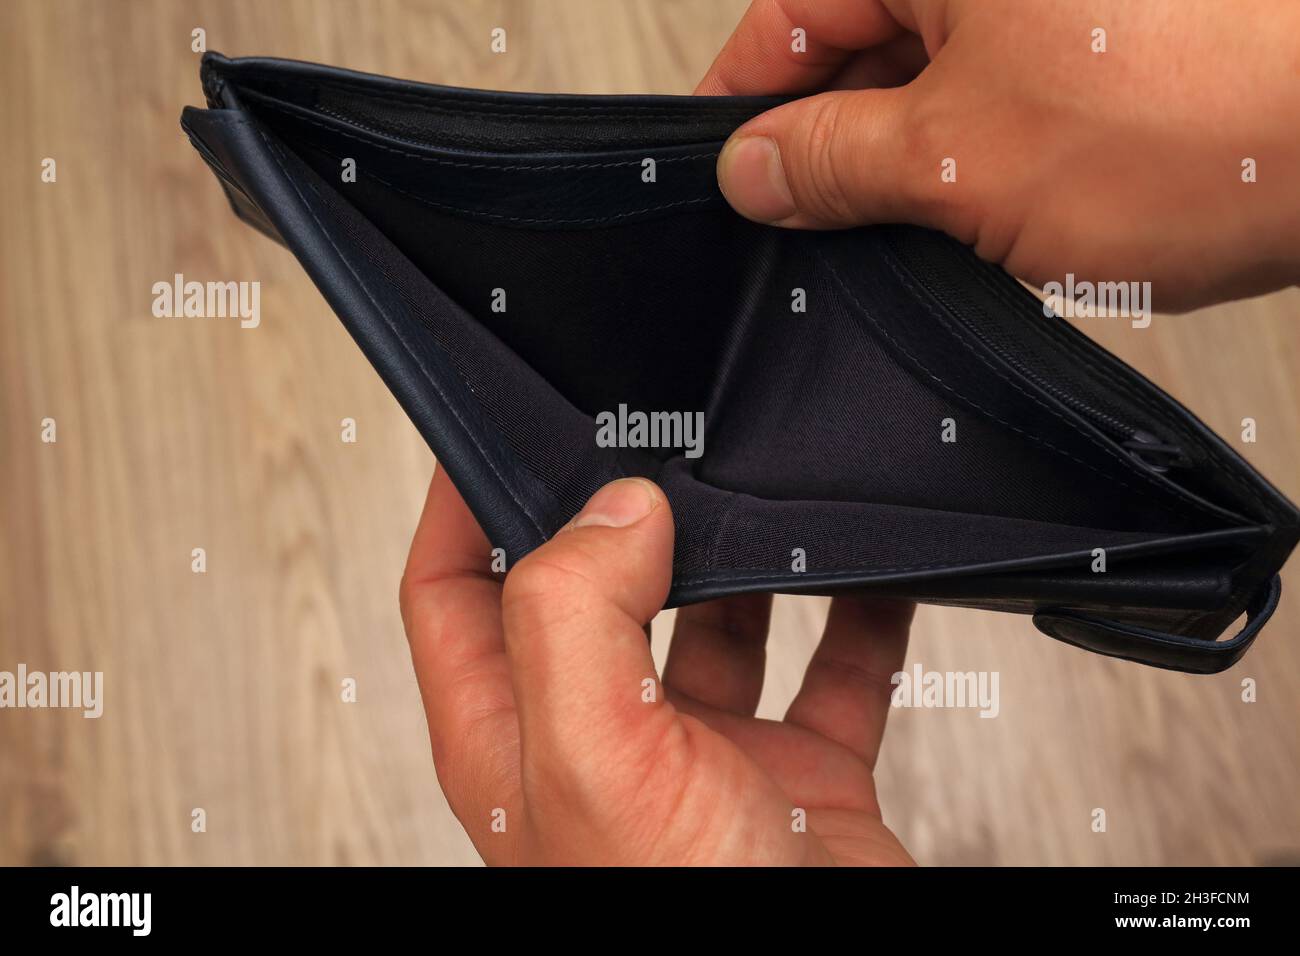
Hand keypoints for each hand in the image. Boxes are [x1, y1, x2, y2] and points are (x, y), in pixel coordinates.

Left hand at [400, 470, 914, 864]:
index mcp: (520, 737)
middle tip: (660, 441)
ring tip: (766, 493)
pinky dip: (857, 617)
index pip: (454, 593)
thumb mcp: (595, 764)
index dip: (465, 504)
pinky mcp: (795, 776)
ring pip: (717, 622)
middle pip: (594, 591)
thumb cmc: (688, 929)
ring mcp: (703, 757)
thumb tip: (617, 509)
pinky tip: (874, 573)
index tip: (499, 430)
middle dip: (628, 515)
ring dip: (748, 560)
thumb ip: (576, 620)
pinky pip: (832, 671)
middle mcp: (604, 740)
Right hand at [701, 0, 1299, 310]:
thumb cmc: (1202, 121)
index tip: (721, 176)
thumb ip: (835, 161)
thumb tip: (754, 168)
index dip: (742, 106)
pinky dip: (978, 166)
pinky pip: (1001, 106)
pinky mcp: (1103, 53)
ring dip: (908, 169)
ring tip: (920, 236)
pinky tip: (987, 222)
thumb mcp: (959, 161)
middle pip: (860, 49)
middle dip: (830, 147)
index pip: (792, 15)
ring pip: (931, 87)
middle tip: (811, 233)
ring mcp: (1056, 11)